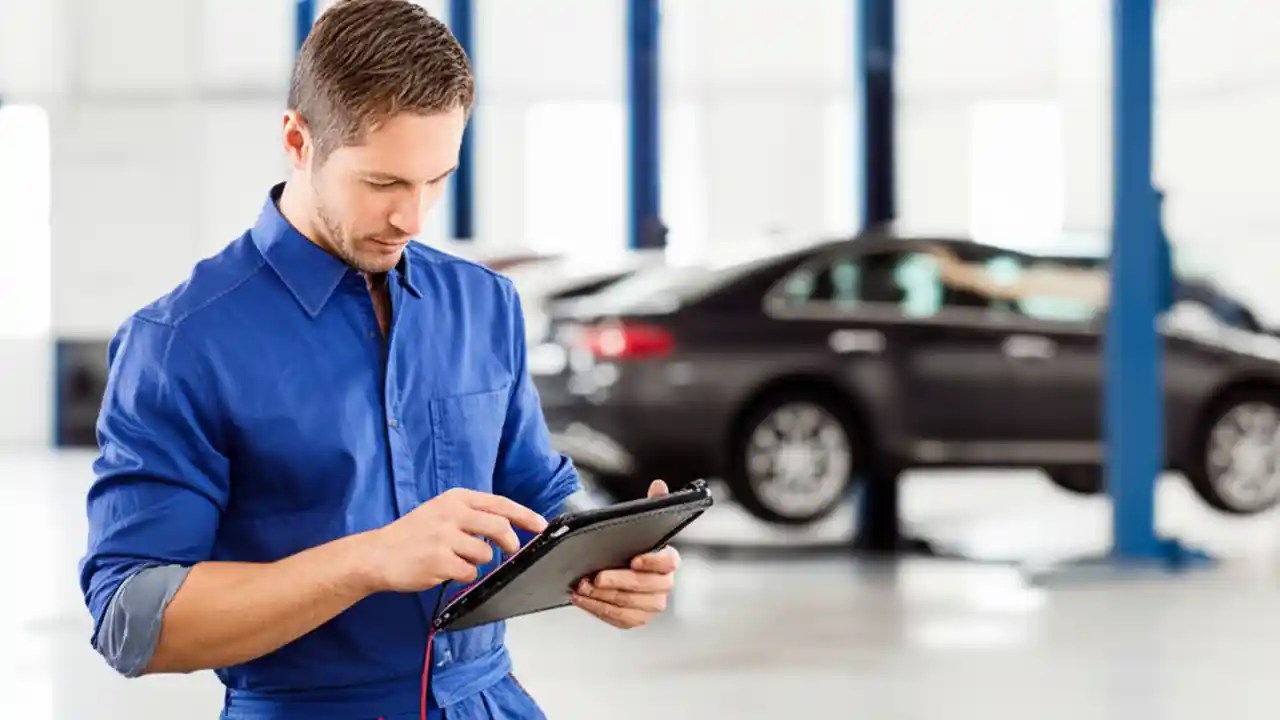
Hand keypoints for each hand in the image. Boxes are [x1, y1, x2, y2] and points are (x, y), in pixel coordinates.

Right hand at [363, 488, 547, 593]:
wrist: (377, 554)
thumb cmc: (412, 534)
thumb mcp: (441, 511)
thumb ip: (472, 516)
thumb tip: (506, 528)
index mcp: (455, 498)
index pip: (500, 504)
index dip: (525, 515)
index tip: (540, 525)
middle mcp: (452, 514)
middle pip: (500, 529)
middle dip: (510, 544)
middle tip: (509, 551)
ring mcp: (446, 538)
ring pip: (485, 555)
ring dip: (477, 562)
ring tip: (454, 559)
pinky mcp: (441, 561)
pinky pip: (470, 573)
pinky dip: (463, 576)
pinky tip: (444, 570)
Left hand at [570, 480, 680, 628]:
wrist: (619, 567)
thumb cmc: (630, 544)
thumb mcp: (639, 523)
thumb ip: (651, 503)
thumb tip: (658, 485)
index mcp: (668, 561)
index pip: (668, 563)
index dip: (653, 562)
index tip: (634, 559)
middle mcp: (664, 585)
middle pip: (646, 588)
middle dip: (618, 583)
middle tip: (594, 577)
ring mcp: (651, 605)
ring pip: (630, 606)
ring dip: (604, 598)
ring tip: (581, 587)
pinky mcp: (636, 618)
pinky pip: (619, 619)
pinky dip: (599, 610)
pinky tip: (582, 599)